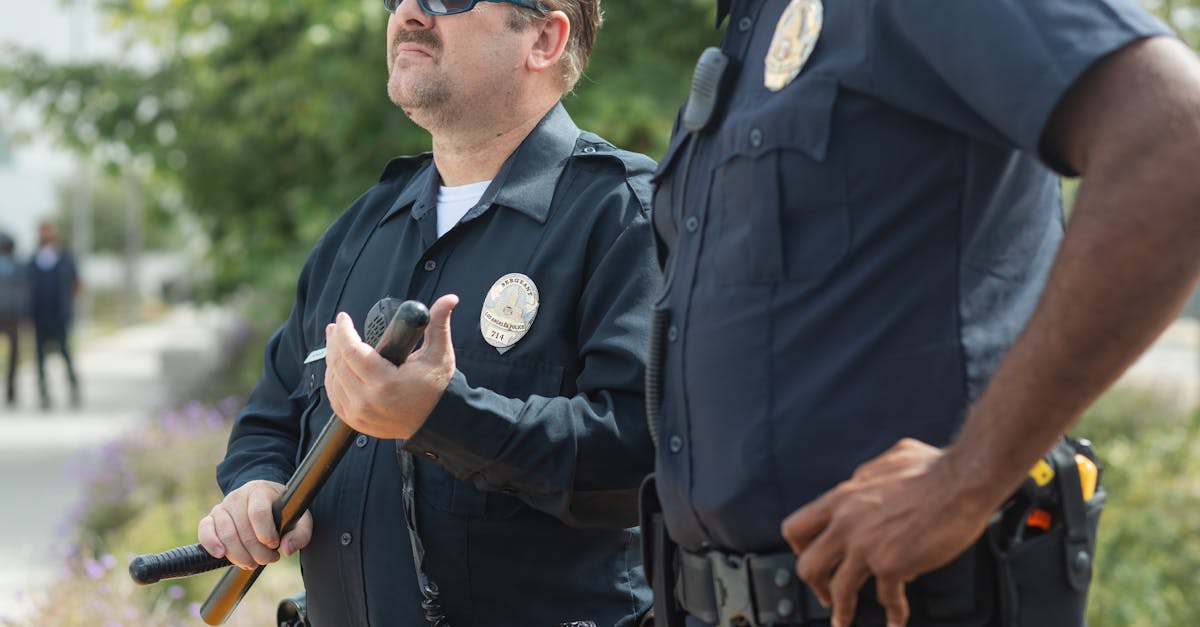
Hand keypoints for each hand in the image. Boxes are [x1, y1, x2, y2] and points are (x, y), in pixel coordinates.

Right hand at [197, 480, 312, 569]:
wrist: (264, 501)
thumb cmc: (282, 511)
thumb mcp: (299, 519)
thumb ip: (299, 534)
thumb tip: (286, 549)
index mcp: (260, 491)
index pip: (258, 513)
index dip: (266, 534)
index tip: (274, 545)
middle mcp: (239, 496)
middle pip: (243, 529)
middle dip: (256, 552)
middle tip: (267, 559)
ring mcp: (223, 506)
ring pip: (226, 533)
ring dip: (239, 555)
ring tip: (252, 562)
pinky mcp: (211, 517)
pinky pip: (205, 530)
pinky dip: (211, 544)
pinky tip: (221, 554)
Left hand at [325, 294, 458, 439]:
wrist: (436, 421)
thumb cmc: (437, 388)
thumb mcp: (440, 354)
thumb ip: (439, 324)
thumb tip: (449, 299)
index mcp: (384, 383)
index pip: (351, 351)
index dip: (344, 331)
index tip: (344, 318)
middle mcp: (367, 400)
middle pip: (338, 363)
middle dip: (335, 340)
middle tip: (337, 326)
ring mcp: (358, 413)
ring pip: (333, 379)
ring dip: (332, 358)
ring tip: (336, 342)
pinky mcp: (355, 421)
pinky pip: (334, 396)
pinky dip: (333, 379)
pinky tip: (337, 367)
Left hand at [780, 439, 994, 626]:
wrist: (962, 481)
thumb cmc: (932, 468)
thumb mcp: (884, 462)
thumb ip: (866, 478)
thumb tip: (863, 484)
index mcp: (842, 497)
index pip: (797, 526)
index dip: (800, 547)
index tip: (809, 556)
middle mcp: (846, 522)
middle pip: (807, 564)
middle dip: (814, 584)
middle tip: (824, 594)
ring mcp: (866, 545)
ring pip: (839, 589)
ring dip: (842, 611)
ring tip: (844, 621)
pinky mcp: (892, 564)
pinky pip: (887, 598)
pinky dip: (893, 613)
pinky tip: (897, 619)